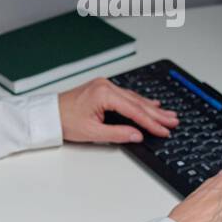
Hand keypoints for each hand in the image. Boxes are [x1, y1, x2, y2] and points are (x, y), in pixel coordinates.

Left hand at [56, 77, 178, 143]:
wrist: (48, 115)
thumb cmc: (65, 121)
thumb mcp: (92, 132)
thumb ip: (118, 133)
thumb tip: (137, 135)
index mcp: (104, 94)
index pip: (135, 110)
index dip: (151, 122)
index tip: (164, 130)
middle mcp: (106, 86)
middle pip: (138, 102)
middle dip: (157, 114)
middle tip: (173, 121)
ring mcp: (105, 86)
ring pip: (134, 98)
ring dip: (151, 108)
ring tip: (168, 115)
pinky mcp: (103, 89)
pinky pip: (126, 96)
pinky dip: (140, 102)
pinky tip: (151, 104)